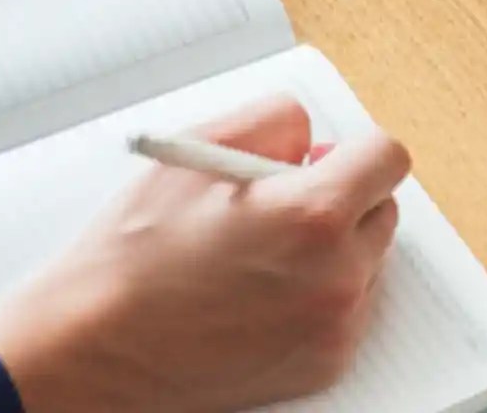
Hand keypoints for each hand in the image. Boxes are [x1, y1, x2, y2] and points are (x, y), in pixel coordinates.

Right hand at [0, 98, 410, 412]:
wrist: (100, 343)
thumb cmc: (136, 253)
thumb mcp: (195, 152)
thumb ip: (273, 122)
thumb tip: (311, 136)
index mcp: (313, 214)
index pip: (386, 158)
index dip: (352, 150)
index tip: (325, 159)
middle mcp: (337, 275)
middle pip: (381, 211)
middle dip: (341, 198)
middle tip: (277, 204)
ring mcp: (334, 327)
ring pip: (365, 263)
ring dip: (331, 249)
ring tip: (257, 254)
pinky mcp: (322, 365)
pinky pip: (346, 311)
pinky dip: (316, 297)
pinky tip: (258, 293)